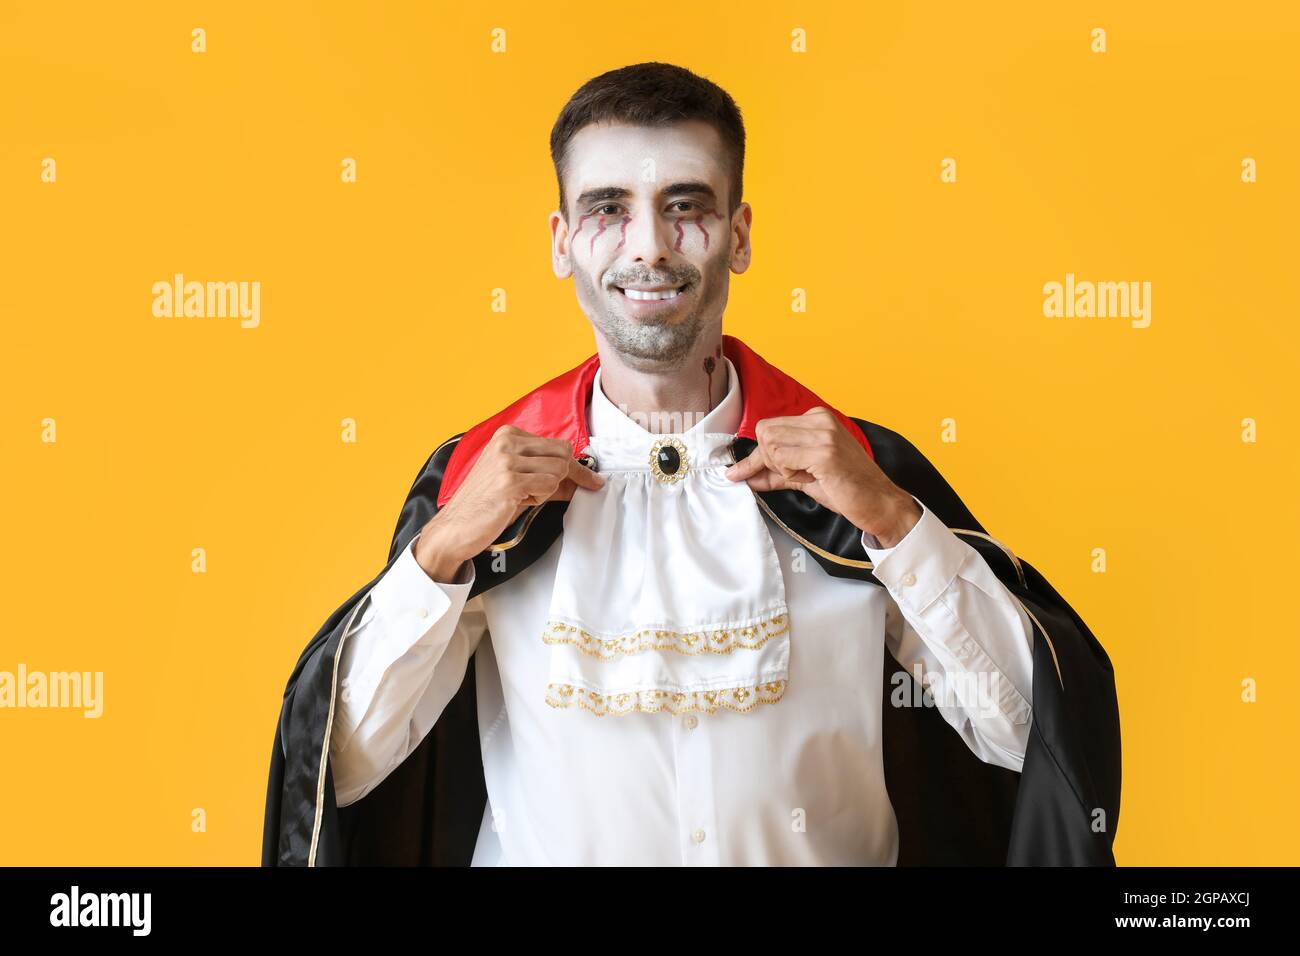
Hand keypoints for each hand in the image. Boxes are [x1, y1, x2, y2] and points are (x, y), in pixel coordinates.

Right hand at [414, 425, 604, 580]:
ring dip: (548, 490)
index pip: (558, 444)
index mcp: (508, 434)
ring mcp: (507, 460)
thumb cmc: (486, 504)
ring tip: (522, 496)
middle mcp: (507, 441)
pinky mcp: (509, 481)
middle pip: (564, 453)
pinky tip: (518, 501)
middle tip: (541, 492)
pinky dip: (541, 498)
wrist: (456, 526)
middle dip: (564, 477)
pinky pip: (549, 485)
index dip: (573, 466)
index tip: (585, 480)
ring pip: (559, 470)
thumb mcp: (518, 480)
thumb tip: (587, 478)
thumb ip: (549, 473)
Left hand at [723, 406, 921, 547]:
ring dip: (780, 468)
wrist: (880, 504)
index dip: (759, 454)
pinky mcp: (825, 453)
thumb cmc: (847, 489)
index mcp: (817, 418)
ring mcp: (824, 435)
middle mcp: (821, 420)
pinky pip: (783, 459)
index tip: (753, 472)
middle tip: (791, 475)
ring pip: (770, 443)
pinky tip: (811, 478)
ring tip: (806, 476)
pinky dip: (788, 474)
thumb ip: (774, 472)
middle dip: (767, 460)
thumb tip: (743, 475)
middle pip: (765, 432)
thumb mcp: (804, 476)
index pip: (768, 426)